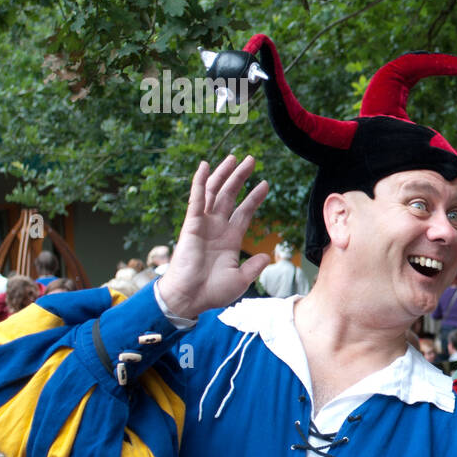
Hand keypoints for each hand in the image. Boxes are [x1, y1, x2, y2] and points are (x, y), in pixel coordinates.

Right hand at [156, 155, 270, 318]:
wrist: (190, 298)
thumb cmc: (212, 292)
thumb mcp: (240, 279)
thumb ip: (253, 266)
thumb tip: (267, 256)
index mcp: (230, 239)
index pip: (244, 212)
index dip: (254, 197)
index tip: (265, 184)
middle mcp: (217, 227)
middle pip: (230, 195)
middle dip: (241, 177)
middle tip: (251, 159)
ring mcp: (204, 224)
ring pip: (215, 192)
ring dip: (224, 174)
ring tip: (234, 157)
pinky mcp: (191, 224)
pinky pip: (196, 199)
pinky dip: (200, 182)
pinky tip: (205, 166)